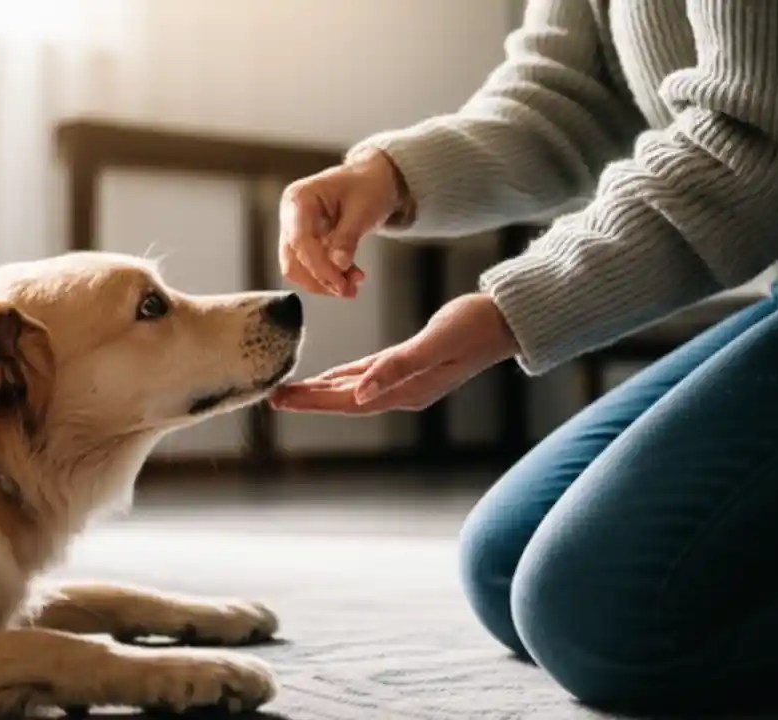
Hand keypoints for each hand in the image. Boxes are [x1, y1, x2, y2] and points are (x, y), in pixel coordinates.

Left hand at [270, 293, 518, 414]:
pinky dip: (345, 377)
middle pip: (344, 400)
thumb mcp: (433, 343)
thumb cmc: (473, 327)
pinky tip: (330, 377)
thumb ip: (396, 368)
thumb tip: (359, 394)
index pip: (348, 402)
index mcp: (404, 391)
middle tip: (271, 396)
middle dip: (308, 399)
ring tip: (289, 390)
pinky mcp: (410, 363)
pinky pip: (368, 375)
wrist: (506, 320)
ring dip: (321, 390)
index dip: (313, 402)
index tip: (279, 399)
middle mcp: (402, 392)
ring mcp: (406, 380)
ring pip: (353, 389)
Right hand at [278, 150, 407, 298]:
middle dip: (320, 279)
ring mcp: (297, 229)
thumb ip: (348, 237)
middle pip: (293, 259)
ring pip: (300, 268)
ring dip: (325, 282)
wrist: (374, 179)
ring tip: (353, 286)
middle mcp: (292, 215)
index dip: (318, 267)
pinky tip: (351, 277)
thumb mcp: (362, 209)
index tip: (339, 283)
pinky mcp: (308, 241)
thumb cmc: (368, 185)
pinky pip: (313, 266)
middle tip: (347, 290)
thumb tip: (338, 264)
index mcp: (299, 199)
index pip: (299, 241)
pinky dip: (331, 276)